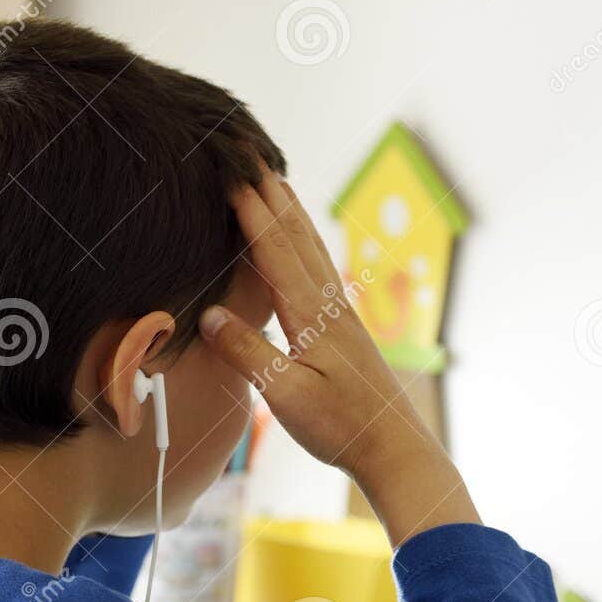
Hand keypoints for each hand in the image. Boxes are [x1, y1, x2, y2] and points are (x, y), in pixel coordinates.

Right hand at [199, 171, 478, 545]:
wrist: (392, 447)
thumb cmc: (340, 427)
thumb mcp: (286, 397)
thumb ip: (248, 354)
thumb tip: (209, 315)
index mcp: (309, 316)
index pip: (274, 251)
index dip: (251, 211)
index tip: (230, 172)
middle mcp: (327, 306)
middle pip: (295, 237)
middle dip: (271, 194)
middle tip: (250, 154)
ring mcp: (339, 315)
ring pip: (311, 249)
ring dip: (291, 212)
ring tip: (275, 181)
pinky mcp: (344, 329)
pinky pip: (319, 270)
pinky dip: (305, 243)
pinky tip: (302, 243)